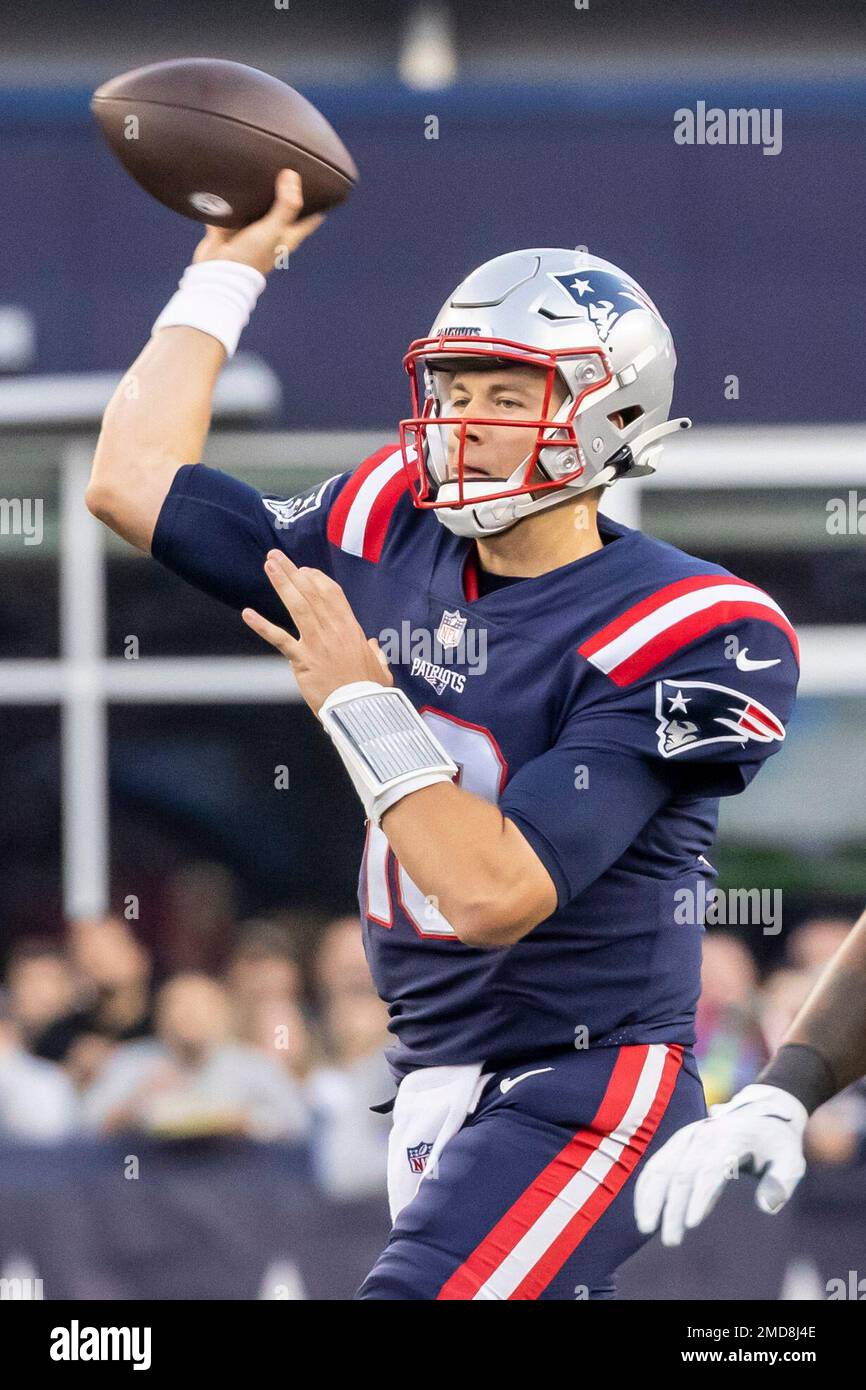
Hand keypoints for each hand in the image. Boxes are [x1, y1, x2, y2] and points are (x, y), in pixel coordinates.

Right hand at [192, 169, 324, 275]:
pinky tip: (232, 180)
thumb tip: (292, 176)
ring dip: (258, 193)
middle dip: (287, 192)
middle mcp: (270, 233)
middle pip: (284, 209)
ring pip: (257, 207)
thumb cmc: (250, 256)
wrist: (217, 273)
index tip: (325, 185)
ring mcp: (249, 231)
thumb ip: (285, 206)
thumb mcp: (273, 230)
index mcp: (287, 237)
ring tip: (262, 166)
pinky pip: (231, 209)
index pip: (310, 219)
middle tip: (291, 168)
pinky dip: (231, 198)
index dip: (319, 204)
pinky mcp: (229, 228)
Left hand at [242, 550, 392, 715]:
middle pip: (311, 592)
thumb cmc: (371, 692)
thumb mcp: (380, 669)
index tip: (304, 570)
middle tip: (276, 556)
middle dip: (293, 572)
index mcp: (351, 628)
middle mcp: (333, 630)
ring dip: (282, 583)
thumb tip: (374, 646)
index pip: (332, 594)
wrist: (360, 710)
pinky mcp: (302, 660)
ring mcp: (317, 643)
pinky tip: (247, 613)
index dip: (316, 578)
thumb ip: (376, 654)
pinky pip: (279, 639)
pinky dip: (262, 625)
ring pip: (297, 606)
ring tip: (269, 565)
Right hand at [634, 1083, 807, 1245]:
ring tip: (646, 1228)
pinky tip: (644, 1212)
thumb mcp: (791, 1161)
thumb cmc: (778, 1145)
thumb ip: (781, 1184)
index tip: (691, 1224)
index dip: (699, 1196)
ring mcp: (687, 1136)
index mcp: (731, 1138)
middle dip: (672, 1207)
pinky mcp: (678, 1142)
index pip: (709, 1169)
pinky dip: (646, 1188)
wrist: (763, 1113)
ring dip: (650, 1197)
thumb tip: (765, 1207)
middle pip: (681, 1172)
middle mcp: (704, 1134)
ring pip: (661, 1166)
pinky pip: (656, 1164)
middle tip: (671, 1241)